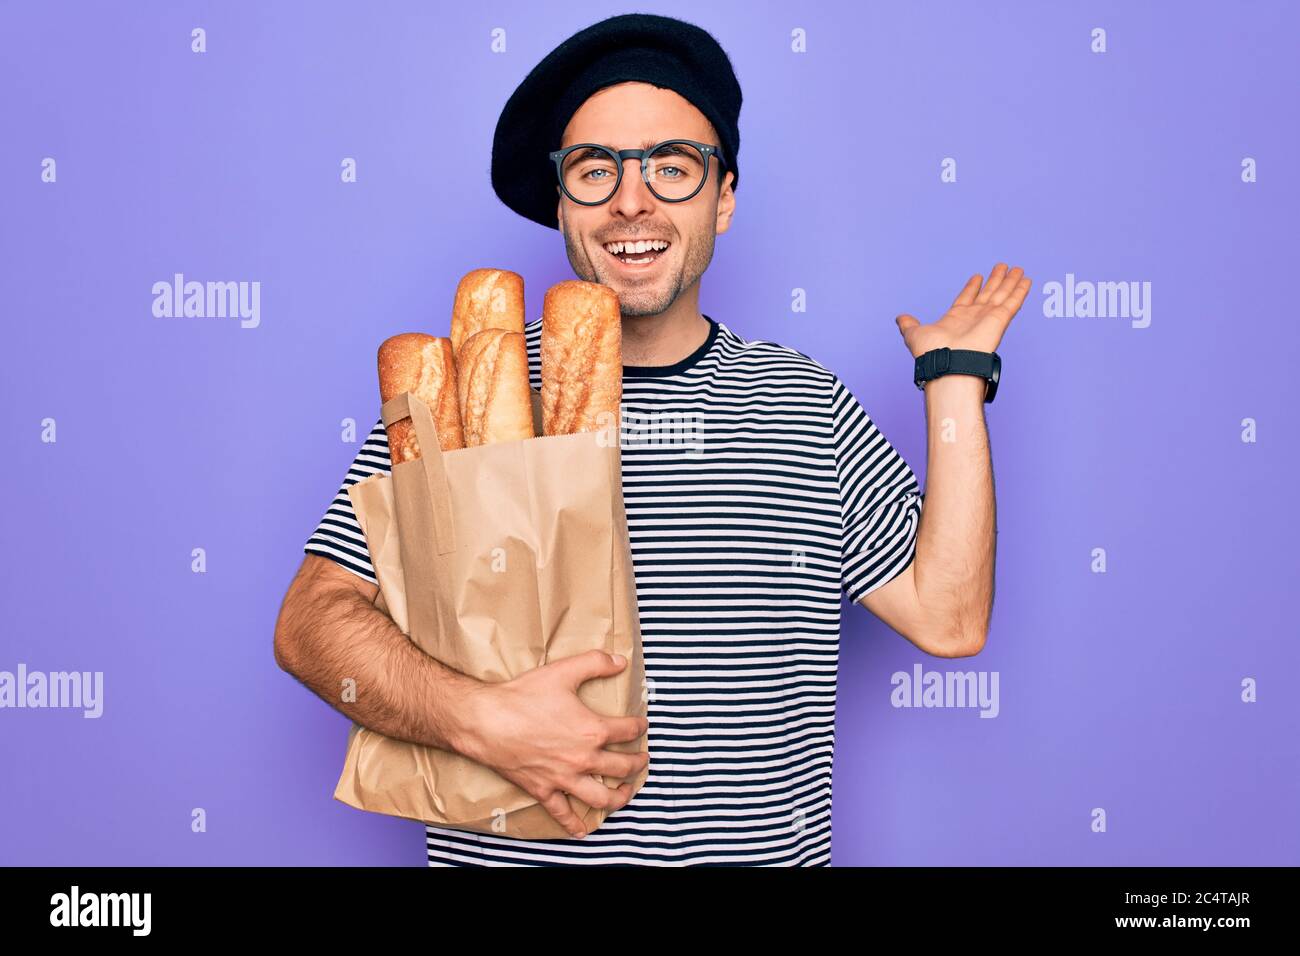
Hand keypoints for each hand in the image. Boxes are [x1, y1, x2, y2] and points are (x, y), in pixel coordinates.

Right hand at [456, 649, 649, 838]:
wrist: (486, 721)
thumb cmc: (523, 696)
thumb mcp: (563, 671)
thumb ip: (595, 663)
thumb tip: (621, 661)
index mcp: (593, 730)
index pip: (628, 731)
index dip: (639, 726)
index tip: (641, 725)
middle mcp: (583, 758)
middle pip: (621, 767)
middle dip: (636, 764)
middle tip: (642, 761)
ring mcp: (564, 778)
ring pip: (600, 797)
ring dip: (618, 797)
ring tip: (625, 793)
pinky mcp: (543, 789)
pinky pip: (562, 812)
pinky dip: (574, 823)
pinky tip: (583, 830)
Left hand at [896, 263, 1031, 357]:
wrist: (946, 364)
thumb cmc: (931, 354)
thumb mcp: (914, 334)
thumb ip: (909, 324)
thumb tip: (900, 318)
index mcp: (955, 319)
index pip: (967, 298)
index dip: (972, 287)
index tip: (978, 276)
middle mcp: (973, 318)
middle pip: (987, 293)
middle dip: (995, 280)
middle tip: (1003, 266)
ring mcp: (987, 318)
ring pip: (1002, 295)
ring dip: (1010, 282)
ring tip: (1018, 268)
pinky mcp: (999, 320)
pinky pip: (1012, 302)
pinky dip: (1020, 291)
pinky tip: (1026, 280)